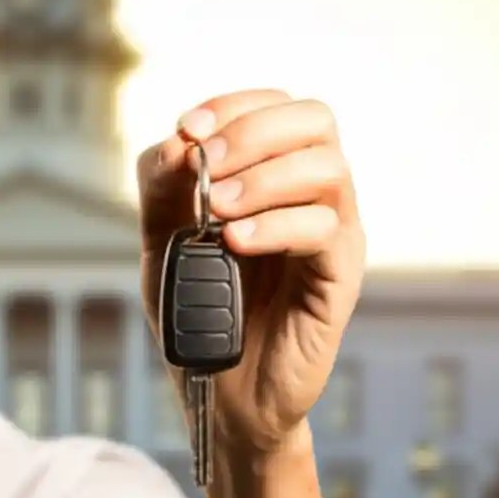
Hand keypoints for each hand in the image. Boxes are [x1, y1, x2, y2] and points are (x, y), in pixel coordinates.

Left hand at [136, 90, 366, 456]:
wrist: (217, 391)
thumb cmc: (198, 311)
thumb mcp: (160, 242)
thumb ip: (163, 189)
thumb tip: (181, 142)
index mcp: (274, 175)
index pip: (276, 107)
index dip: (233, 106)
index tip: (188, 130)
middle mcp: (312, 196)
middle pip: (315, 121)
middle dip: (252, 132)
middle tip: (207, 167)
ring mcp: (332, 236)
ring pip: (327, 169)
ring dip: (264, 177)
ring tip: (218, 211)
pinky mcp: (337, 279)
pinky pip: (325, 231)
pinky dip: (277, 226)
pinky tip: (235, 243)